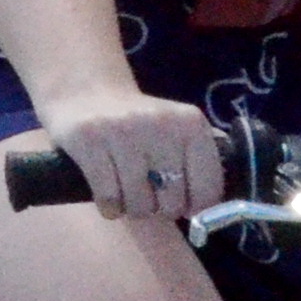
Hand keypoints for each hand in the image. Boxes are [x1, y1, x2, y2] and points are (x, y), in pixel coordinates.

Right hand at [24, 89, 232, 227]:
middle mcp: (160, 124)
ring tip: (127, 191)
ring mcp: (122, 131)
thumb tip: (212, 208)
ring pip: (139, 205)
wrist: (88, 92)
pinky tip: (108, 194)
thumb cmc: (141, 124)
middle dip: (160, 208)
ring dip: (132, 208)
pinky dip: (109, 207)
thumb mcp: (179, 130)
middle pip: (171, 203)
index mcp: (191, 123)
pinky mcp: (88, 140)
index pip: (208, 190)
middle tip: (149, 194)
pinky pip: (108, 199)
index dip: (195, 207)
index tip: (183, 203)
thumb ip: (202, 161)